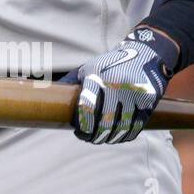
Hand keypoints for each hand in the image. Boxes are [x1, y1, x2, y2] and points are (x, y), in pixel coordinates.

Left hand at [67, 27, 178, 143]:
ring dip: (109, 138)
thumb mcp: (89, 67)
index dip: (82, 124)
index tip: (78, 131)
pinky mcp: (148, 101)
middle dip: (94, 135)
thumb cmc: (110, 64)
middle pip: (104, 121)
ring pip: (120, 127)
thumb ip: (71, 82)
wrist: (146, 54)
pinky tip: (117, 137)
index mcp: (97, 76)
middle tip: (88, 138)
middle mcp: (116, 85)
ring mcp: (134, 94)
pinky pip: (136, 126)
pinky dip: (126, 136)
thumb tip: (45, 94)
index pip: (87, 106)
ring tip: (101, 139)